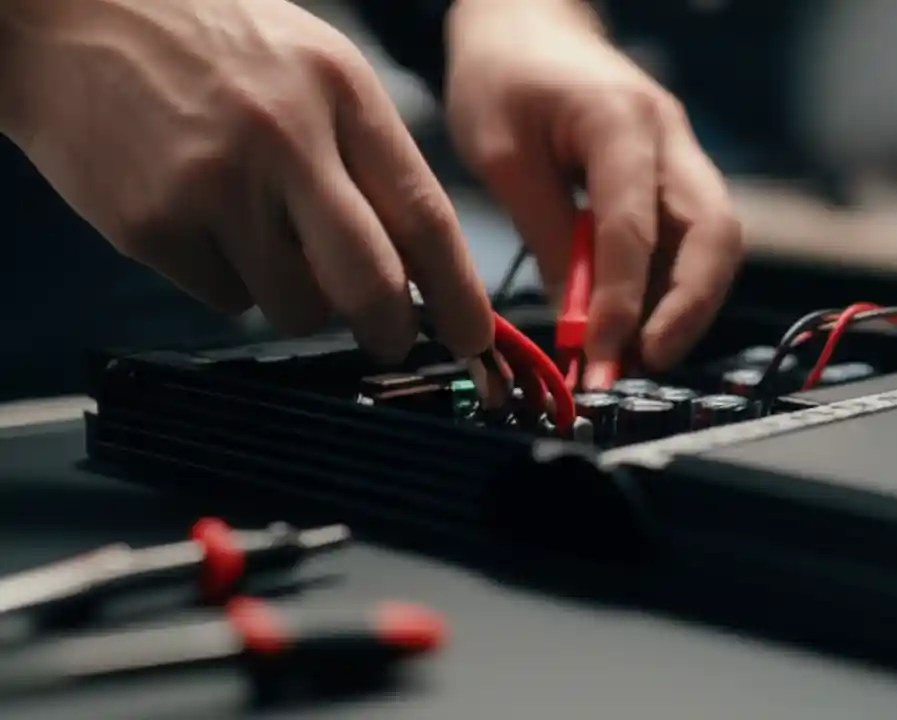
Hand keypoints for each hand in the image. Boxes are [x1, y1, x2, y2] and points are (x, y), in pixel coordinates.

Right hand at [0, 0, 490, 361]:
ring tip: (260, 232)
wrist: (62, 15)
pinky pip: (225, 299)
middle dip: (392, 331)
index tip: (474, 336)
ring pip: (296, 305)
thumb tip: (411, 259)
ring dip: (296, 297)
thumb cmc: (200, 38)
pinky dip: (229, 280)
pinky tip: (202, 219)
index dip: (458, 292)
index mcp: (338, 90)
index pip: (424, 214)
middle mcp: (284, 136)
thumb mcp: (310, 64)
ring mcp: (214, 184)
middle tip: (392, 341)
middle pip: (370, 282)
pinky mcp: (154, 226)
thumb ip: (364, 152)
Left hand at [445, 0, 742, 385]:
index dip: (623, 302)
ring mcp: (681, 156)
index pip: (636, 227)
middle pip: (716, 235)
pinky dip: (672, 287)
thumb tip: (577, 324)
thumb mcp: (501, 155)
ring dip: (686, 306)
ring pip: (716, 243)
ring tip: (635, 356)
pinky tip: (637, 322)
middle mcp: (671, 138)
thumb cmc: (503, 76)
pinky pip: (692, 241)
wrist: (526, 23)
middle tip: (642, 364)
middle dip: (688, 310)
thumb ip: (546, 235)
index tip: (600, 358)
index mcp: (623, 121)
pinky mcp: (674, 176)